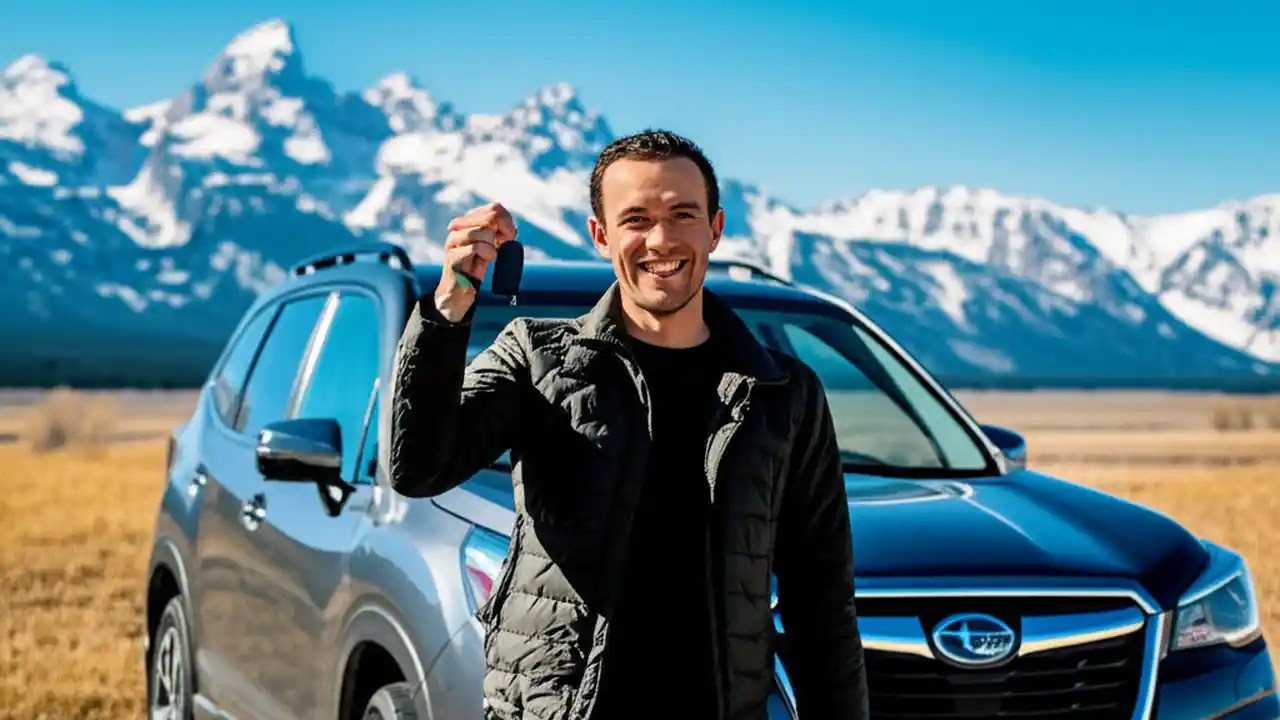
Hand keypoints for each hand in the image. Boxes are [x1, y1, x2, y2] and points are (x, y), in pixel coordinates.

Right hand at [434, 202, 517, 320]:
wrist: (458, 292)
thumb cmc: (474, 268)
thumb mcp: (489, 246)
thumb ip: (498, 234)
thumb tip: (509, 226)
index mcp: (468, 221)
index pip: (494, 208)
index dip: (506, 221)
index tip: (508, 237)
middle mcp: (459, 227)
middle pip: (490, 217)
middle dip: (503, 232)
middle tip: (502, 245)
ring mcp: (453, 241)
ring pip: (482, 231)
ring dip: (492, 245)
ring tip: (490, 256)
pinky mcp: (452, 257)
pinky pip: (475, 247)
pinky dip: (487, 253)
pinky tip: (488, 259)